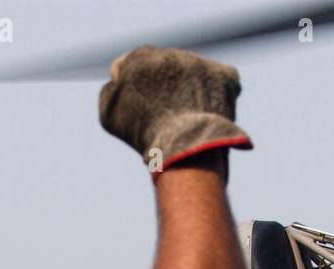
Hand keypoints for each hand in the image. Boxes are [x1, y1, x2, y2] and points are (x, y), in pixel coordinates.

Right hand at [99, 46, 252, 172]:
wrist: (184, 149)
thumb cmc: (143, 136)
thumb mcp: (110, 114)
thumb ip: (111, 89)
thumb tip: (119, 79)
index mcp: (138, 58)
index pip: (131, 65)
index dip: (134, 88)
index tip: (140, 107)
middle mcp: (170, 53)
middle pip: (164, 67)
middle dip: (163, 86)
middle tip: (165, 114)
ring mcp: (199, 62)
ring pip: (191, 73)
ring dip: (189, 89)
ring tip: (187, 118)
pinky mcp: (224, 75)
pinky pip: (220, 80)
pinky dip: (215, 94)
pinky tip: (207, 113)